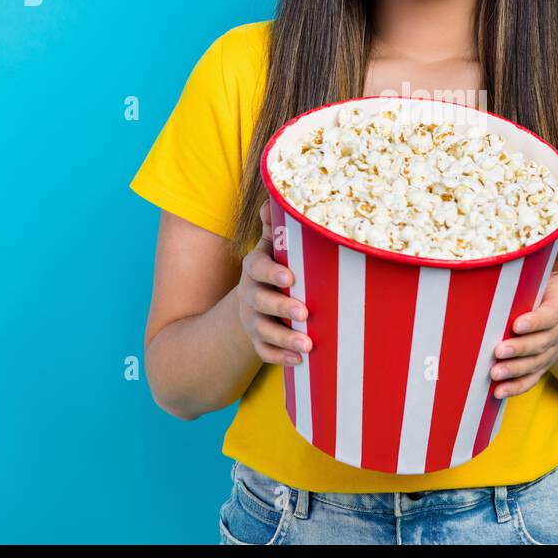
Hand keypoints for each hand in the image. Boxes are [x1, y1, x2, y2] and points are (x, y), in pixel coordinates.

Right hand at [236, 199, 310, 366]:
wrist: (250, 303)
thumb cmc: (271, 269)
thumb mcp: (270, 248)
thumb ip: (275, 228)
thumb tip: (276, 196)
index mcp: (255, 269)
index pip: (258, 269)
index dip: (272, 273)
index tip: (290, 278)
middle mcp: (250, 295)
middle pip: (261, 302)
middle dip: (282, 307)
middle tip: (305, 312)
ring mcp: (253, 320)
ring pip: (264, 331)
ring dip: (285, 337)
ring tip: (308, 345)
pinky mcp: (257, 341)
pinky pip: (264, 352)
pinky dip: (280, 357)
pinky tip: (299, 361)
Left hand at [489, 237, 557, 398]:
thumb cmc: (547, 293)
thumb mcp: (553, 275)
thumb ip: (556, 260)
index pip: (549, 317)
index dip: (535, 322)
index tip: (517, 324)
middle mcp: (554, 334)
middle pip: (540, 345)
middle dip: (520, 349)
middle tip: (498, 351)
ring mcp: (547, 353)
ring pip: (534, 365)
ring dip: (514, 371)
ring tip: (494, 374)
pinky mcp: (538, 368)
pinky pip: (529, 380)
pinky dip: (515, 388)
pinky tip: (497, 393)